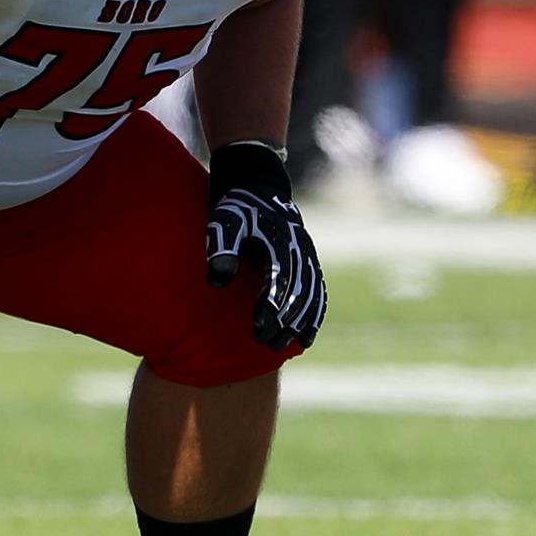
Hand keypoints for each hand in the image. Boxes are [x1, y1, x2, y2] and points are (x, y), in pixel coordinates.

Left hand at [204, 142, 326, 351]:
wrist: (260, 188)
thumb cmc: (237, 209)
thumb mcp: (224, 222)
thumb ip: (221, 249)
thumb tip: (217, 282)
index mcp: (278, 244)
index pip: (277, 282)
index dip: (269, 308)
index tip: (257, 329)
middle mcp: (298, 253)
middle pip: (297, 295)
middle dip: (283, 323)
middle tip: (264, 345)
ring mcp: (307, 258)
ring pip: (311, 298)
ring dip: (300, 324)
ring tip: (282, 347)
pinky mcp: (310, 263)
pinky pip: (319, 294)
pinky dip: (315, 316)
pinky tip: (305, 338)